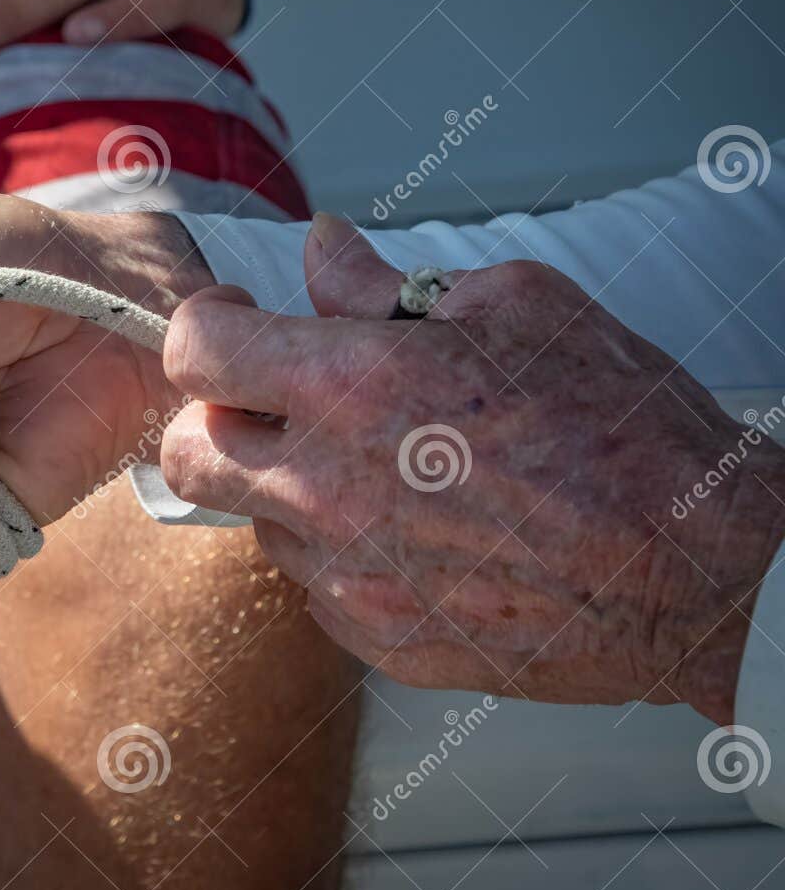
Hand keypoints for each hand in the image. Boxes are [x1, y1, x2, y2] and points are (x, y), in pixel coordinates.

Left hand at [159, 215, 784, 723]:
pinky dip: (339, 555)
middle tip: (268, 398)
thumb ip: (388, 282)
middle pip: (184, 453)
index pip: (195, 349)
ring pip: (252, 522)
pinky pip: (314, 590)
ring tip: (377, 467)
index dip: (205, 323)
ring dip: (284, 486)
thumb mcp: (516, 306)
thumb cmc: (625, 430)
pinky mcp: (379, 640)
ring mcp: (349, 577)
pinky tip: (413, 532)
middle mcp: (329, 487)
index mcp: (355, 385)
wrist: (704, 571)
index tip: (236, 319)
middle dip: (210, 415)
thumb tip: (322, 249)